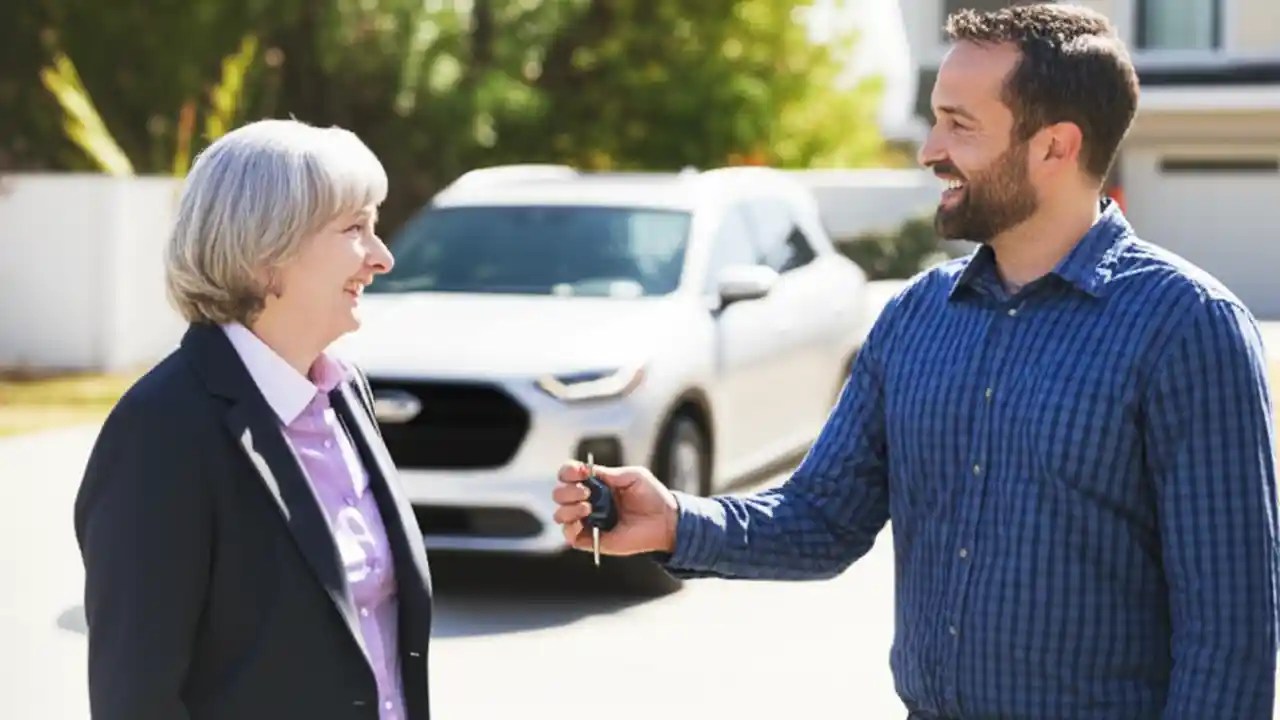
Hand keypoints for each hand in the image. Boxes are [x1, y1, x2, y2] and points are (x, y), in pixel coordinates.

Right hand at [552, 460, 678, 555]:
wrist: (665, 520)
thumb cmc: (651, 496)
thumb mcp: (633, 476)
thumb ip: (608, 473)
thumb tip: (586, 471)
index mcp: (595, 483)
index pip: (568, 474)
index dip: (568, 472)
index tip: (579, 473)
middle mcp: (587, 501)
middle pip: (559, 494)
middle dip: (568, 491)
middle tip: (587, 493)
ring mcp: (588, 521)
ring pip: (560, 514)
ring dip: (569, 509)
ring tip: (588, 509)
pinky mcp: (592, 539)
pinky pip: (569, 536)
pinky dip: (570, 528)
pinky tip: (585, 519)